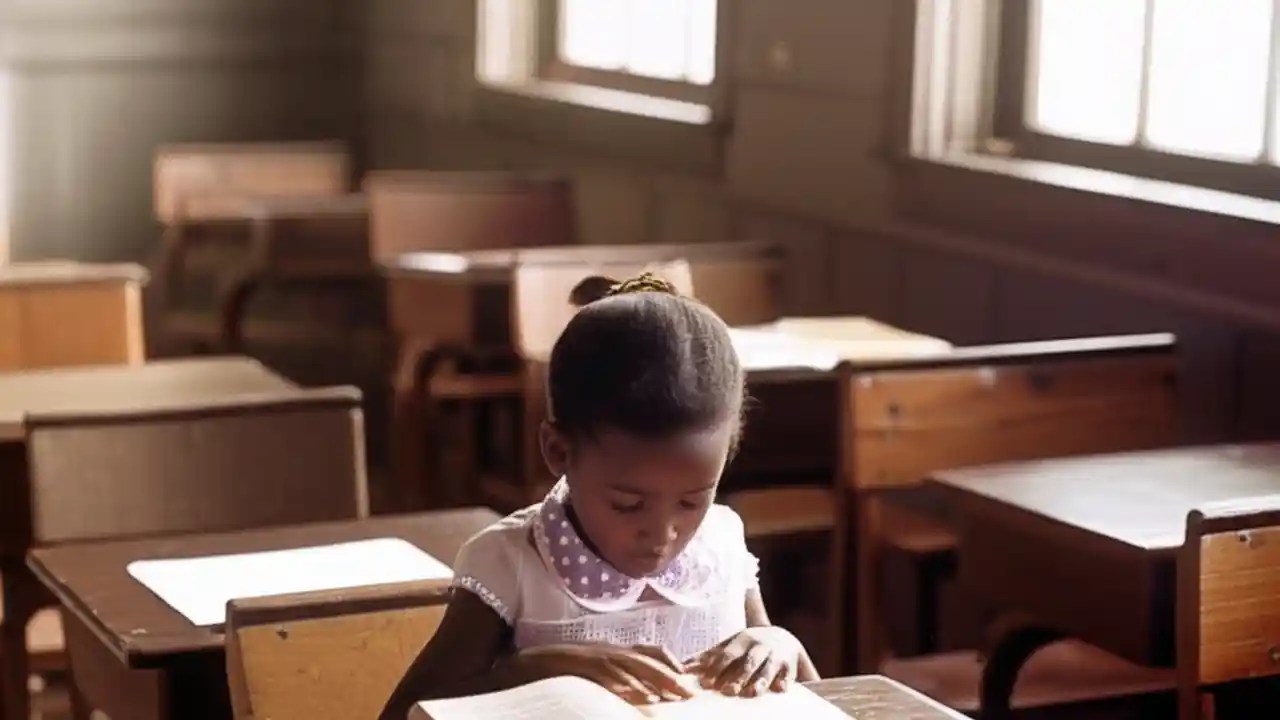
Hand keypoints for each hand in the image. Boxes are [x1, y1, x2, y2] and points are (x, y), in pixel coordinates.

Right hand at [512, 644, 698, 704]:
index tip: (686, 677)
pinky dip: (619, 683)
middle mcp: (601, 652)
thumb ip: (610, 681)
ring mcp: (587, 658)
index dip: (668, 661)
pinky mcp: (573, 666)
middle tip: (690, 693)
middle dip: (668, 675)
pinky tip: (635, 695)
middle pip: (643, 659)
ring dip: (650, 679)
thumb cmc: (550, 677)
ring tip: (670, 695)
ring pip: (627, 664)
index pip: (644, 651)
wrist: (514, 670)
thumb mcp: (588, 677)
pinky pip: (601, 673)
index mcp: (607, 653)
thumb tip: (636, 695)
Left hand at [689, 627, 801, 696]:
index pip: (727, 655)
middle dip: (738, 676)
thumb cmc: (749, 645)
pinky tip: (780, 690)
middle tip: (727, 692)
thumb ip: (709, 656)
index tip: (706, 683)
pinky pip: (787, 675)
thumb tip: (682, 667)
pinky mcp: (789, 667)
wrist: (784, 637)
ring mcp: (775, 656)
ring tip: (751, 693)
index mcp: (742, 640)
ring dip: (760, 681)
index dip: (716, 668)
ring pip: (767, 669)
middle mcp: (759, 646)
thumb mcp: (731, 645)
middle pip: (747, 662)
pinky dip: (784, 682)